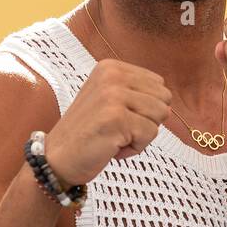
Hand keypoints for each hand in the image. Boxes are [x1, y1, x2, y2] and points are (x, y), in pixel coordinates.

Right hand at [44, 58, 171, 185]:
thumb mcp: (109, 101)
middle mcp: (112, 76)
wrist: (57, 158)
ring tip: (115, 137)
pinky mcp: (117, 118)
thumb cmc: (88, 134)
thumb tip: (168, 103)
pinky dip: (135, 148)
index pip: (158, 84)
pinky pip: (150, 134)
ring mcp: (113, 96)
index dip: (145, 108)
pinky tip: (112, 148)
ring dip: (142, 135)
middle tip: (118, 129)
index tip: (118, 117)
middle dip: (147, 120)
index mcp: (111, 68)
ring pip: (160, 117)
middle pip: (163, 99)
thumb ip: (136, 94)